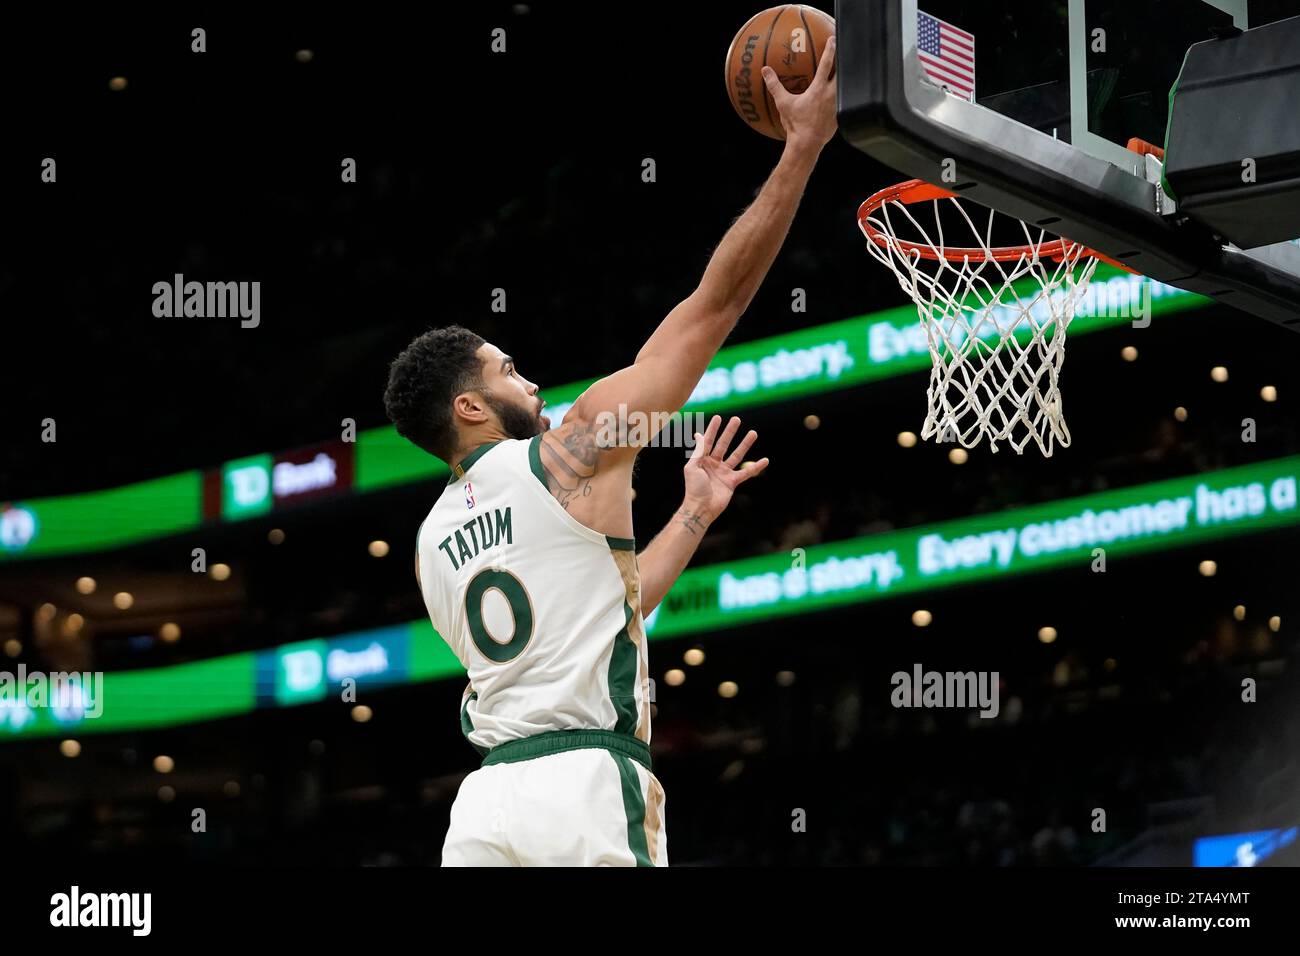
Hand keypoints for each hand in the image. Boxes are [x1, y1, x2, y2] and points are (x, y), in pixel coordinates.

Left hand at [681, 414, 769, 520]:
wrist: (701, 508)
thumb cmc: (693, 488)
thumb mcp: (692, 467)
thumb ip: (698, 451)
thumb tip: (698, 434)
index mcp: (702, 460)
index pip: (708, 441)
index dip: (713, 429)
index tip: (719, 417)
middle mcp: (713, 464)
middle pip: (723, 445)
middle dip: (730, 432)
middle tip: (737, 419)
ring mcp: (723, 472)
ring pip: (736, 455)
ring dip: (745, 444)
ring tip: (753, 433)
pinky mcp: (732, 482)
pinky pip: (746, 473)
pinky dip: (756, 467)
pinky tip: (765, 460)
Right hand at [761, 34, 836, 149]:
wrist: (807, 144)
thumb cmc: (795, 124)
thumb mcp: (783, 103)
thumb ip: (774, 85)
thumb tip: (765, 71)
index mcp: (819, 89)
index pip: (827, 64)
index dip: (831, 49)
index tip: (834, 39)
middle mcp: (831, 94)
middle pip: (842, 72)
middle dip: (845, 61)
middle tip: (846, 53)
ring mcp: (838, 105)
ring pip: (845, 87)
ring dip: (845, 80)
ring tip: (846, 75)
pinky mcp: (840, 116)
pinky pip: (844, 103)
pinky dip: (843, 97)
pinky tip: (842, 98)